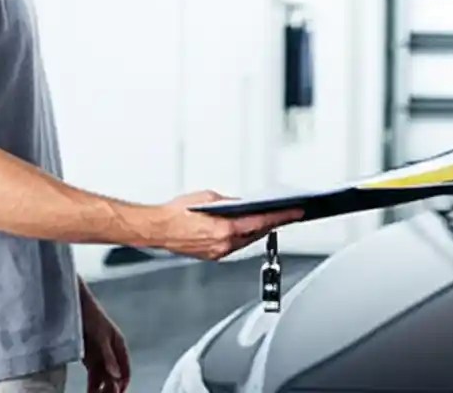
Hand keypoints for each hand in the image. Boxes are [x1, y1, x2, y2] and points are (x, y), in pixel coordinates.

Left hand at [80, 293, 129, 392]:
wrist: (74, 305)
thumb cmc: (91, 316)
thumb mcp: (101, 337)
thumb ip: (108, 357)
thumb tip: (116, 376)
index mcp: (119, 345)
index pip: (126, 369)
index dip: (123, 382)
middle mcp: (111, 352)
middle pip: (115, 375)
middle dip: (112, 387)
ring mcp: (99, 355)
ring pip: (104, 377)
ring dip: (101, 388)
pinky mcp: (88, 358)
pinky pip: (92, 375)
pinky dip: (92, 384)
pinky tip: (89, 391)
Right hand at [151, 191, 303, 260]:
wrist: (156, 228)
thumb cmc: (176, 213)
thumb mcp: (209, 198)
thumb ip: (231, 202)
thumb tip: (243, 204)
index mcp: (225, 230)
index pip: (262, 222)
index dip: (282, 216)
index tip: (296, 212)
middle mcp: (224, 244)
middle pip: (256, 233)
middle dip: (271, 223)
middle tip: (287, 213)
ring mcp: (218, 252)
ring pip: (246, 241)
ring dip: (257, 229)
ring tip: (270, 218)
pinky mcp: (212, 255)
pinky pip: (234, 245)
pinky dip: (242, 236)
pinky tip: (246, 228)